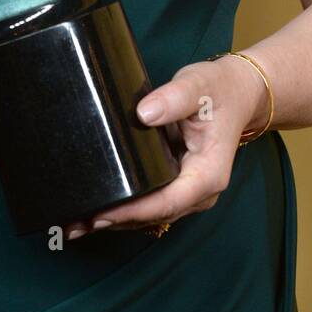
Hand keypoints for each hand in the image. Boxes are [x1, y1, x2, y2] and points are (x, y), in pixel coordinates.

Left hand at [62, 54, 269, 238]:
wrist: (237, 92)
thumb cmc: (219, 89)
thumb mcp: (199, 86)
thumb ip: (174, 98)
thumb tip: (144, 114)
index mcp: (208, 174)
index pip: (167, 201)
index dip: (134, 210)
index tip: (102, 212)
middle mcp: (200, 191)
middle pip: (154, 215)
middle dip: (115, 221)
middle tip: (74, 225)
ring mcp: (189, 191)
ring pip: (150, 214)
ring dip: (115, 220)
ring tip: (74, 225)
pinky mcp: (177, 184)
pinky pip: (150, 202)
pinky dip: (124, 208)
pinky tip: (96, 209)